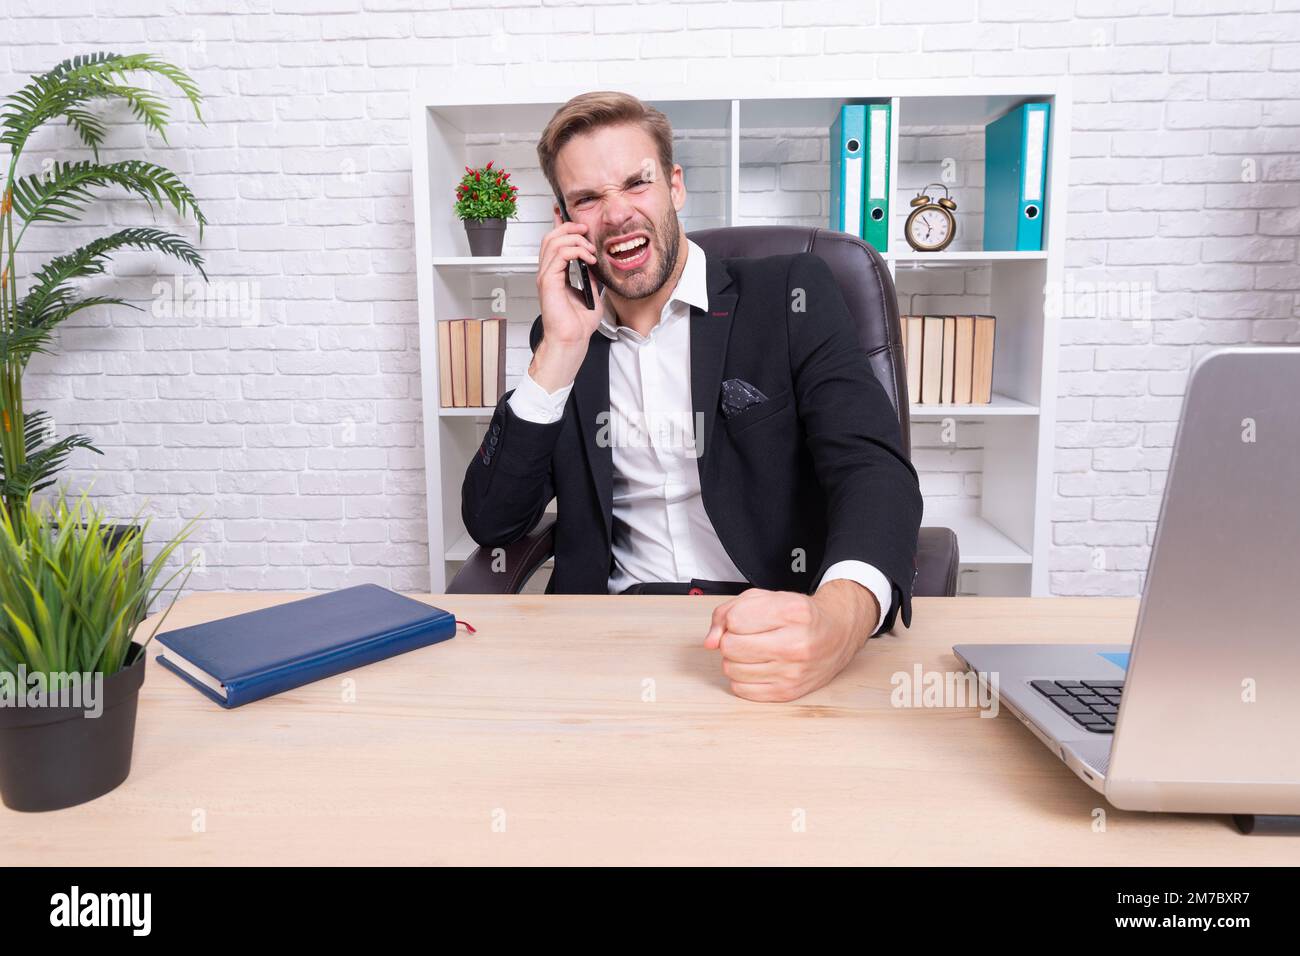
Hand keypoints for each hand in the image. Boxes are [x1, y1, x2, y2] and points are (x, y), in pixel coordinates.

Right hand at [531, 209, 603, 391]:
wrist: (573, 340)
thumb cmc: (578, 325)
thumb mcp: (591, 294)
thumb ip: (591, 278)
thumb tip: (595, 264)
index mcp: (555, 275)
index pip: (554, 243)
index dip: (564, 228)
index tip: (580, 224)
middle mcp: (548, 273)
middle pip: (551, 237)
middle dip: (569, 228)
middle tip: (587, 230)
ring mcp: (546, 276)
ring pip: (553, 242)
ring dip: (575, 239)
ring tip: (590, 250)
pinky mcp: (548, 282)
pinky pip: (558, 255)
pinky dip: (575, 251)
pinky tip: (588, 259)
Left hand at [703, 580, 879, 701]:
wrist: (837, 634)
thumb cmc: (799, 615)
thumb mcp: (766, 598)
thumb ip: (728, 612)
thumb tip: (709, 642)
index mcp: (792, 612)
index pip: (735, 619)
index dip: (733, 619)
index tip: (745, 619)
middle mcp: (796, 644)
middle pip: (730, 646)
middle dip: (731, 639)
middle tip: (746, 636)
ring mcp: (793, 671)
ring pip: (732, 669)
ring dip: (735, 659)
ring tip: (752, 651)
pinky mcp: (788, 692)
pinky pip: (742, 689)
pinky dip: (742, 678)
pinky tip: (756, 666)